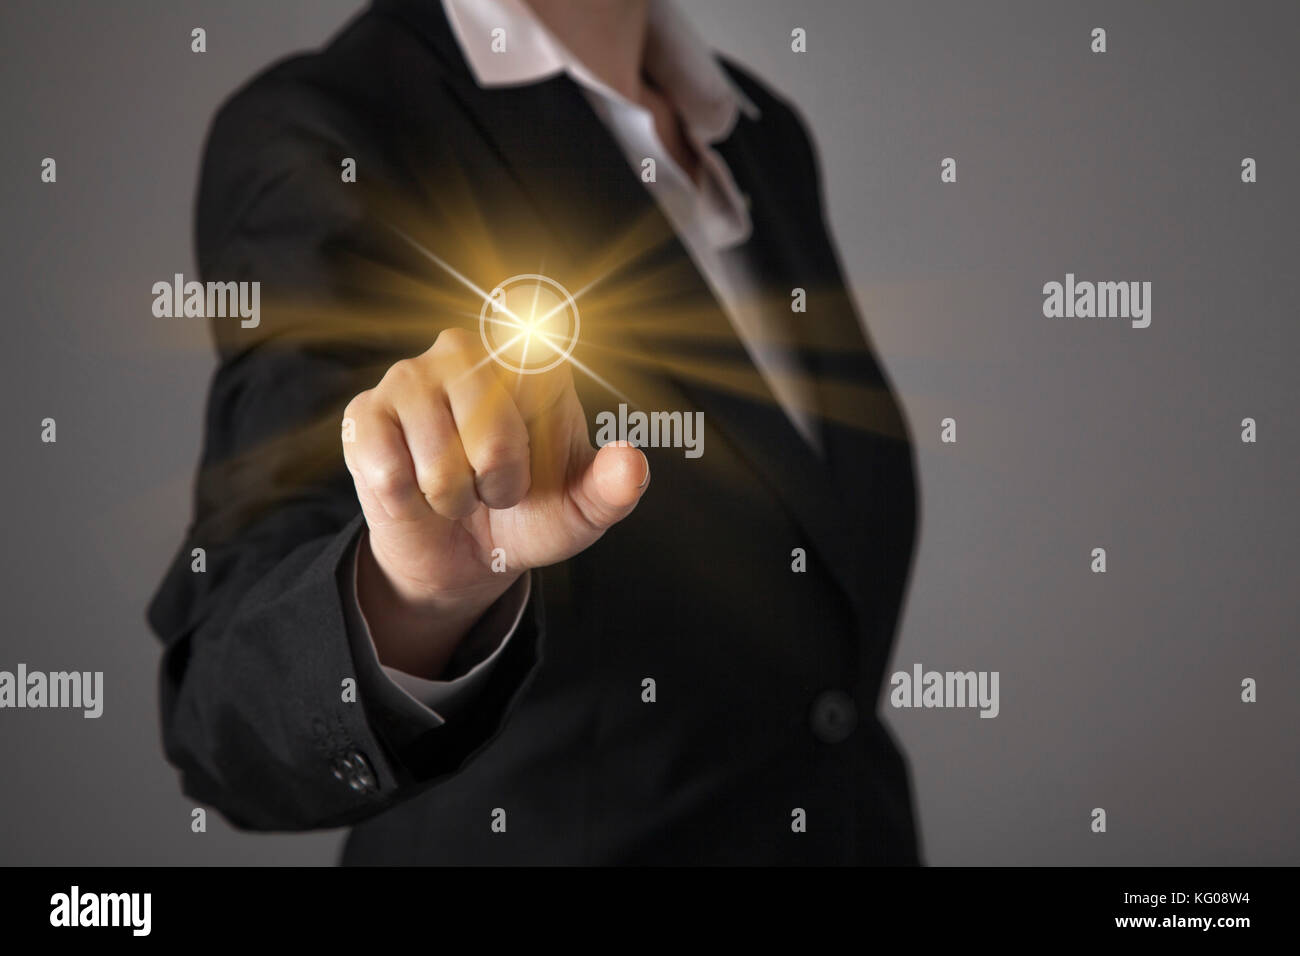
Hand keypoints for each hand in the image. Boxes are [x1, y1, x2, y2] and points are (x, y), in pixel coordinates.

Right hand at [342, 328, 648, 677]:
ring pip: (441, 465)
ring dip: (453, 500)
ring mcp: (412, 375)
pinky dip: (410, 503)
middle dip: (499, 485)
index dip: (539, 443)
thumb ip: (612, 489)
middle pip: (495, 436)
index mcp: (530, 360)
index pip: (542, 373)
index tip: (535, 457)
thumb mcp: (580, 511)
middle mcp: (468, 350)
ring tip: (457, 489)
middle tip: (494, 485)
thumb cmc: (529, 512)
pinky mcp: (366, 411)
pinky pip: (390, 473)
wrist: (464, 551)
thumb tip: (631, 463)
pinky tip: (415, 491)